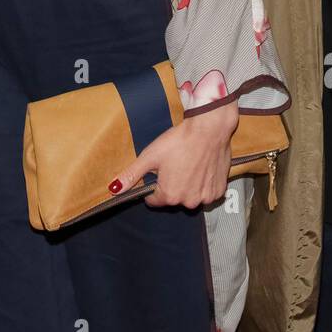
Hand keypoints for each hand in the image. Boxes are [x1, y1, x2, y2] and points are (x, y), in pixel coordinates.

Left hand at [111, 100, 238, 208]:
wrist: (209, 130)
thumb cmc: (179, 141)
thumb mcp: (150, 156)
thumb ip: (131, 175)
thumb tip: (113, 190)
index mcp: (169, 196)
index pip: (154, 200)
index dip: (154, 185)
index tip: (159, 171)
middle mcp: (188, 202)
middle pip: (173, 198)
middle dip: (172, 184)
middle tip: (175, 163)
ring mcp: (205, 198)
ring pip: (190, 195)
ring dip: (189, 185)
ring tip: (189, 164)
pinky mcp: (219, 191)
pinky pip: (207, 192)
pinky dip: (204, 184)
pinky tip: (202, 167)